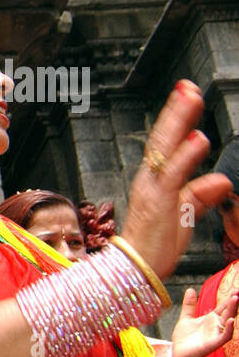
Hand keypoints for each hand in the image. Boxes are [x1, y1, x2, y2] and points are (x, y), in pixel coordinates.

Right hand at [121, 81, 232, 276]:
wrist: (134, 270)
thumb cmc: (156, 244)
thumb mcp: (185, 215)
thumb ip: (202, 195)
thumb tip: (223, 179)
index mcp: (155, 182)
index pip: (167, 145)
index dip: (177, 120)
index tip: (187, 95)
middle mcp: (150, 181)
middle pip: (163, 139)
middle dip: (177, 112)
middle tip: (188, 86)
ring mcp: (153, 190)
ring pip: (166, 150)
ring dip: (179, 122)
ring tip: (192, 97)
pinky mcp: (160, 203)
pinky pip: (174, 176)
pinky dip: (185, 157)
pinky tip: (197, 138)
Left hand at [171, 288, 236, 356]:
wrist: (179, 355)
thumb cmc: (184, 338)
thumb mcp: (186, 318)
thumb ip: (189, 305)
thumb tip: (191, 289)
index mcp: (210, 319)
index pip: (222, 307)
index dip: (229, 299)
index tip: (237, 289)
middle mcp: (216, 326)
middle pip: (227, 312)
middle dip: (233, 303)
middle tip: (238, 292)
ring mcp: (216, 334)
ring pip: (227, 322)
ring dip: (232, 312)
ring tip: (235, 300)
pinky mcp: (213, 344)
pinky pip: (224, 336)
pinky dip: (228, 329)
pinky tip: (231, 321)